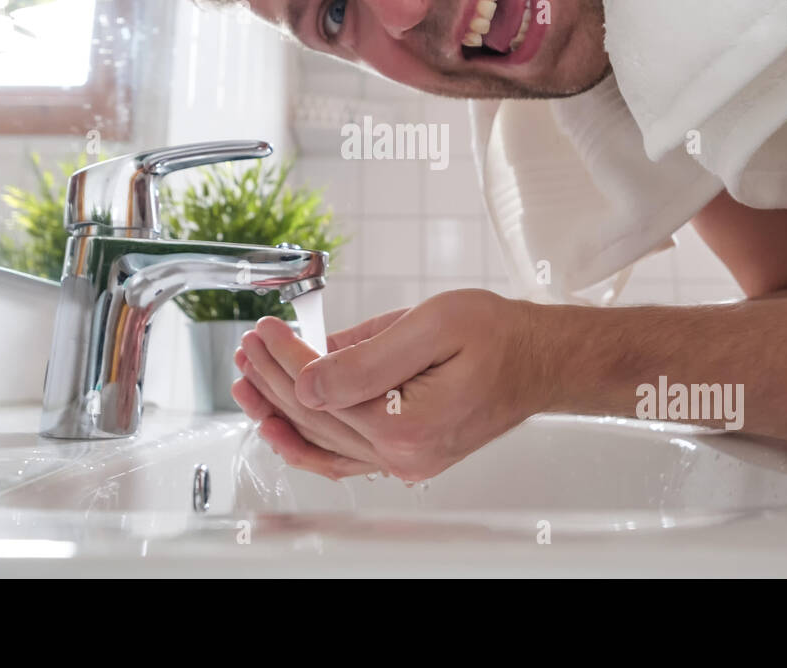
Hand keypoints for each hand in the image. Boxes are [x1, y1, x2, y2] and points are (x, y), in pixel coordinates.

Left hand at [243, 289, 549, 481]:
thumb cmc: (498, 337)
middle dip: (273, 377)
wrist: (539, 360)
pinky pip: (342, 458)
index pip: (322, 391)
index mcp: (407, 425)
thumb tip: (308, 379)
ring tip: (247, 380)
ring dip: (279, 408)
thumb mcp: (432, 325)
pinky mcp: (406, 455)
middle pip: (315, 418)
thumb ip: (366, 355)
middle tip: (249, 344)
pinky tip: (280, 426)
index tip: (267, 327)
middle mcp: (403, 456)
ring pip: (322, 440)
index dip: (285, 356)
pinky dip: (306, 442)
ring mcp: (404, 462)